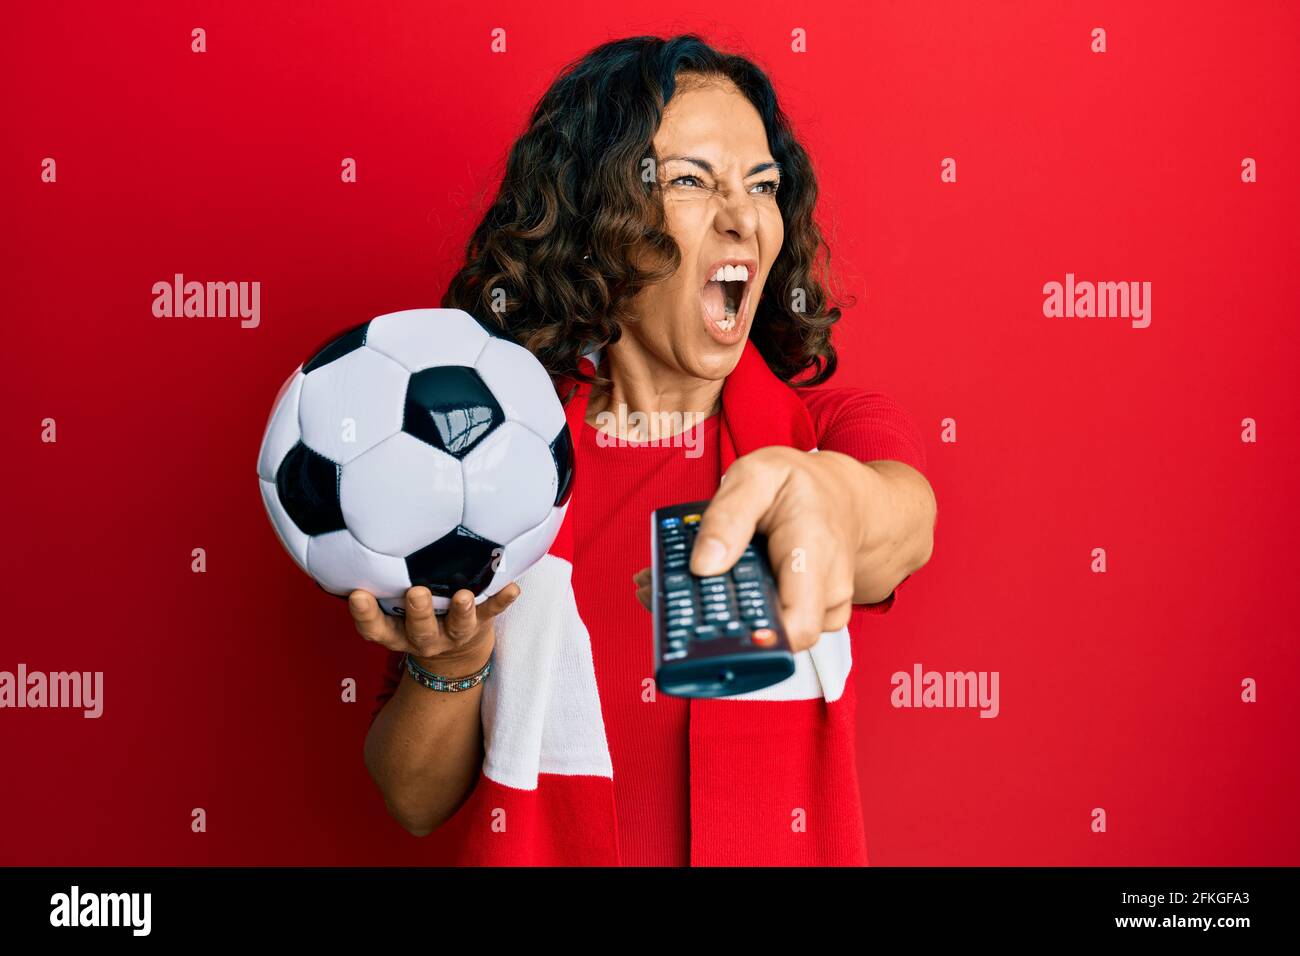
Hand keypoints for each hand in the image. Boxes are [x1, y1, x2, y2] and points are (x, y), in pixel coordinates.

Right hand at [348, 584, 520, 672]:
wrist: (455, 652)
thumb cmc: (416, 615)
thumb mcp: (392, 608)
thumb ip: (381, 583)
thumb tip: (362, 538)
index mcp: (396, 632)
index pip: (375, 628)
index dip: (365, 615)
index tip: (357, 595)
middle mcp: (424, 637)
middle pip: (420, 629)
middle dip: (419, 612)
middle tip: (416, 592)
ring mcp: (454, 634)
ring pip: (458, 626)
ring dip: (462, 611)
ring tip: (464, 596)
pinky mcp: (480, 624)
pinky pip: (492, 613)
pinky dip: (502, 600)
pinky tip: (512, 587)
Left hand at [632, 448, 875, 653]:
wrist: (839, 496)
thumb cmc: (798, 485)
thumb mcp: (758, 475)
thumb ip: (729, 515)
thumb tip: (703, 566)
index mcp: (814, 554)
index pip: (798, 624)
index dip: (756, 644)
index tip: (707, 636)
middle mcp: (825, 591)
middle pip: (772, 637)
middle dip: (713, 625)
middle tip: (656, 595)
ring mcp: (818, 609)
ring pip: (764, 632)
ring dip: (715, 615)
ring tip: (667, 583)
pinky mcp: (804, 616)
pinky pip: (766, 623)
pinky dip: (731, 608)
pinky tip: (698, 586)